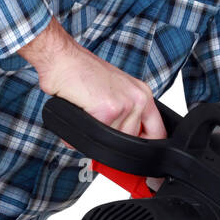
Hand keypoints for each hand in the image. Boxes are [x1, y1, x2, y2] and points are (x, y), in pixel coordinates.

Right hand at [19, 18, 166, 138]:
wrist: (62, 59)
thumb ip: (123, 117)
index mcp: (141, 94)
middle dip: (110, 140)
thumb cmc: (81, 73)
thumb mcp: (112, 92)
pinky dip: (80, 134)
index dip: (149, 150)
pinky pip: (94, 137)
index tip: (141, 160)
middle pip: (131, 141)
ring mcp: (124, 105)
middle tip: (93, 122)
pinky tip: (77, 111)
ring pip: (111, 142)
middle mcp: (137, 98)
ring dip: (93, 135)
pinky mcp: (107, 111)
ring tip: (84, 111)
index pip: (157, 132)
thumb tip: (123, 145)